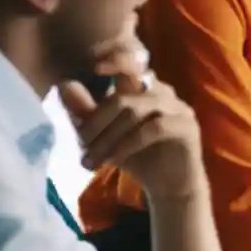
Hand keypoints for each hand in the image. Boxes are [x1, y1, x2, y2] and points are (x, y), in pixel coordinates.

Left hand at [58, 38, 204, 200]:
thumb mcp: (106, 136)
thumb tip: (64, 86)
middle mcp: (162, 92)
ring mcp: (178, 107)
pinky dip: (128, 144)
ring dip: (107, 138)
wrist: (171, 188)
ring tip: (91, 161)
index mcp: (144, 89)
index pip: (131, 65)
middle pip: (121, 97)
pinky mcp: (187, 127)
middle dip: (94, 123)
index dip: (116, 61)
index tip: (94, 67)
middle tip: (79, 147)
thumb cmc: (139, 157)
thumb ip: (87, 113)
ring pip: (134, 110)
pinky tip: (114, 161)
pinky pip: (153, 128)